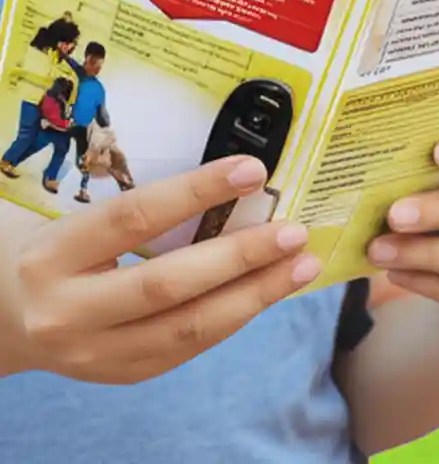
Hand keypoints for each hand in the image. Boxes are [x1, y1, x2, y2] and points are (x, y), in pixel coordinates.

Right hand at [0, 155, 320, 383]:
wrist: (4, 317)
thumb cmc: (54, 252)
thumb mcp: (71, 221)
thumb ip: (135, 207)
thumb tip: (232, 180)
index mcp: (54, 256)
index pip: (134, 218)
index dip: (197, 192)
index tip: (252, 171)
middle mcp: (69, 310)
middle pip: (168, 285)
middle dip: (240, 257)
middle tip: (294, 232)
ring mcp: (96, 352)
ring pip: (190, 327)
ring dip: (256, 295)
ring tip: (302, 266)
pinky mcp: (124, 373)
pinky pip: (192, 345)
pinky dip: (237, 315)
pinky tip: (270, 291)